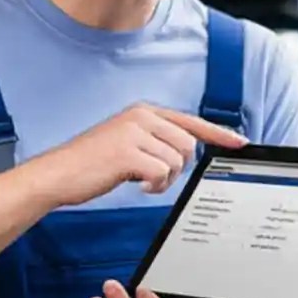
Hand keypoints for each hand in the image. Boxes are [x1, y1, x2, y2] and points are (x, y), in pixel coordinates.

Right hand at [33, 103, 246, 206]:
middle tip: (155, 177)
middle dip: (179, 167)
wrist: (58, 174)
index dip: (218, 133)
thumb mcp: (126, 142)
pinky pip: (162, 173)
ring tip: (141, 181)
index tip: (240, 143)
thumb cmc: (92, 164)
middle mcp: (141, 116)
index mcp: (143, 112)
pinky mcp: (128, 152)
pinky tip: (137, 186)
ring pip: (178, 160)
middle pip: (189, 144)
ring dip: (165, 179)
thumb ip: (154, 141)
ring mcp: (134, 132)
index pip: (190, 121)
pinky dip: (155, 186)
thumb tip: (185, 152)